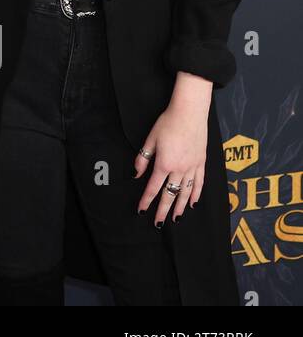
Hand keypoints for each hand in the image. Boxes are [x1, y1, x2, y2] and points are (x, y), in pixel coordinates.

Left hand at [135, 95, 208, 225]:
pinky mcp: (202, 163)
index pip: (153, 187)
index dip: (146, 200)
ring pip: (186, 192)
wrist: (189, 113)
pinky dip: (197, 195)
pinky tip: (194, 203)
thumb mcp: (150, 140)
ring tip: (176, 218)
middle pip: (170, 194)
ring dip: (181, 207)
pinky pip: (200, 184)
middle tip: (158, 223)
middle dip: (163, 210)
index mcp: (164, 164)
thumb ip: (142, 159)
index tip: (142, 210)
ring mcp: (193, 167)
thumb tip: (136, 174)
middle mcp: (180, 169)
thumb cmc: (168, 123)